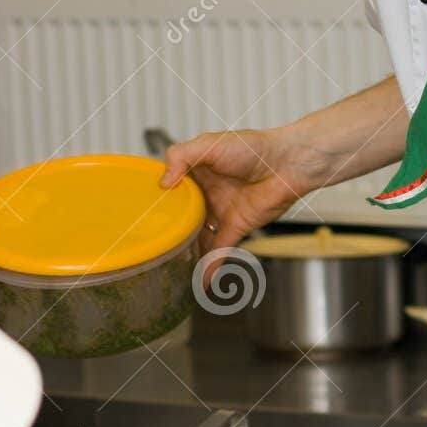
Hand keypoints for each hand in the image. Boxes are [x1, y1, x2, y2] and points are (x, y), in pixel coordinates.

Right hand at [161, 126, 330, 280]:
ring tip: (168, 268)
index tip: (138, 212)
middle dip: (167, 229)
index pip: (170, 188)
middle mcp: (207, 193)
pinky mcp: (237, 226)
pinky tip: (200, 282)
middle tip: (147, 244)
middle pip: (181, 215)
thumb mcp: (209, 144)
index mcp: (197, 172)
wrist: (289, 162)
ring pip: (198, 236)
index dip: (157, 199)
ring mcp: (221, 212)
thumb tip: (163, 184)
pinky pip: (220, 250)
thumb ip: (180, 157)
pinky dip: (211, 266)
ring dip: (186, 252)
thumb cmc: (254, 147)